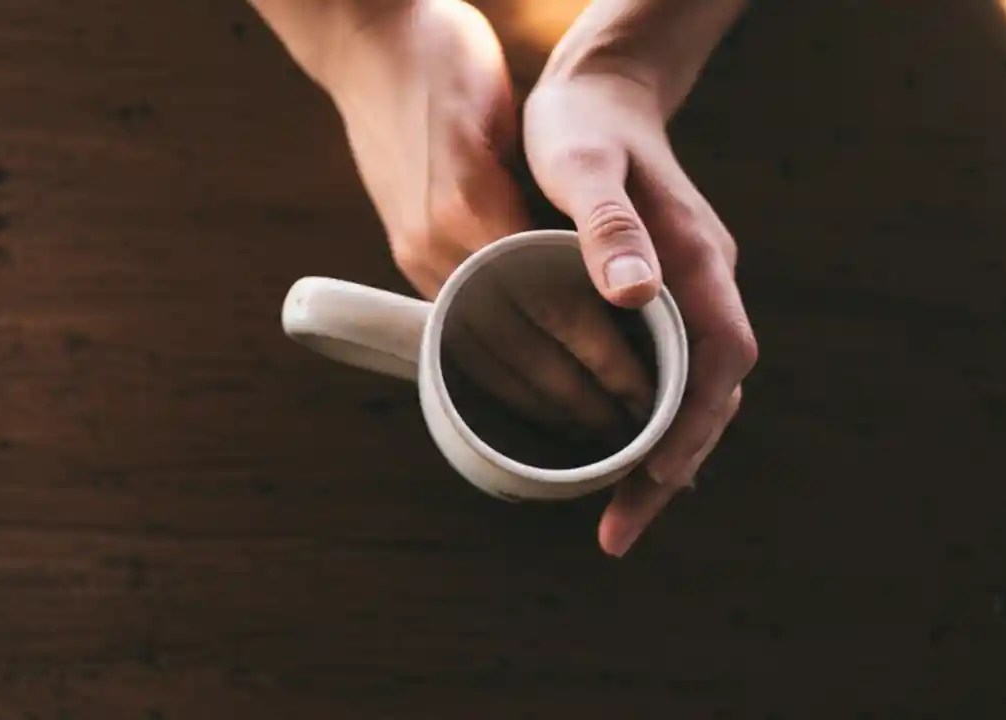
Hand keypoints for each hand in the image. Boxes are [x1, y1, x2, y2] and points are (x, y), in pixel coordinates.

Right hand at [325, 0, 652, 442]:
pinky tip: (528, 386)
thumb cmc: (439, 62)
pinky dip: (498, 367)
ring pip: (481, 347)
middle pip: (511, 345)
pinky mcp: (411, 254)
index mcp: (465, 212)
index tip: (640, 388)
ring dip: (535, 395)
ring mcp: (417, 256)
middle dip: (572, 393)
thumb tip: (587, 270)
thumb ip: (524, 192)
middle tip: (625, 430)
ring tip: (584, 427)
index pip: (545, 305)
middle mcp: (434, 250)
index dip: (597, 352)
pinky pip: (459, 328)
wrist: (365, 44)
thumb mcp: (491, 111)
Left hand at [524, 60, 757, 555]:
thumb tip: (634, 292)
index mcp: (697, 259)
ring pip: (691, 394)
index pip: (719, 357)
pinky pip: (667, 376)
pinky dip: (648, 425)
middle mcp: (702, 284)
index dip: (695, 422)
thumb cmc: (583, 127)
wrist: (599, 96)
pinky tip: (616, 461)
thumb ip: (607, 223)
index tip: (656, 476)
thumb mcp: (581, 163)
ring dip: (659, 459)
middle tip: (616, 534)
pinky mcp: (658, 300)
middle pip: (710, 395)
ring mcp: (684, 295)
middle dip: (670, 469)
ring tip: (615, 519)